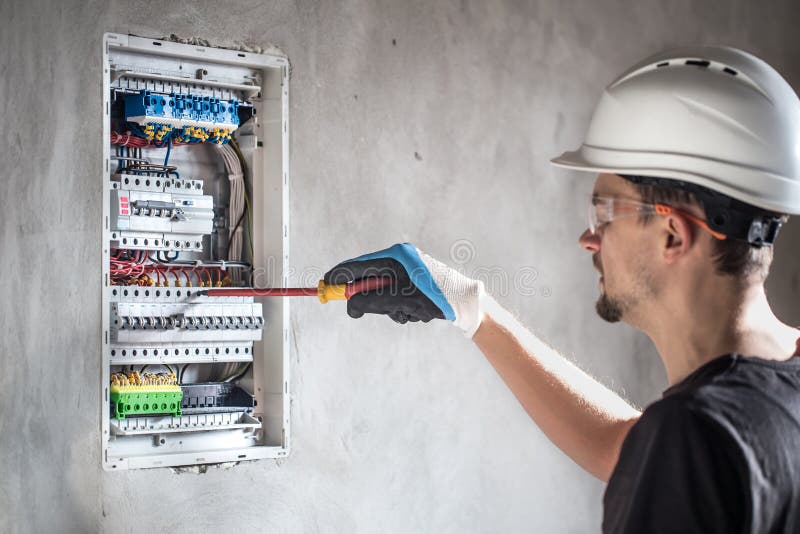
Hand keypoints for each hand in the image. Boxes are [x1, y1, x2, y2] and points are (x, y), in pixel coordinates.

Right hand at [324, 243, 484, 336]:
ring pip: (384, 295)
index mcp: (394, 256)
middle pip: (369, 282)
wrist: (466, 304)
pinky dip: (403, 310)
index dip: (339, 277)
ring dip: (392, 309)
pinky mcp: (415, 284)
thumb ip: (368, 301)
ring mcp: (408, 272)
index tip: (324, 287)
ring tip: (410, 312)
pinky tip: (419, 313)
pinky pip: (397, 299)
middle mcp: (400, 260)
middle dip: (375, 301)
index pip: (357, 265)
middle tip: (383, 309)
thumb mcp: (397, 300)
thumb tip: (349, 307)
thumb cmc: (435, 296)